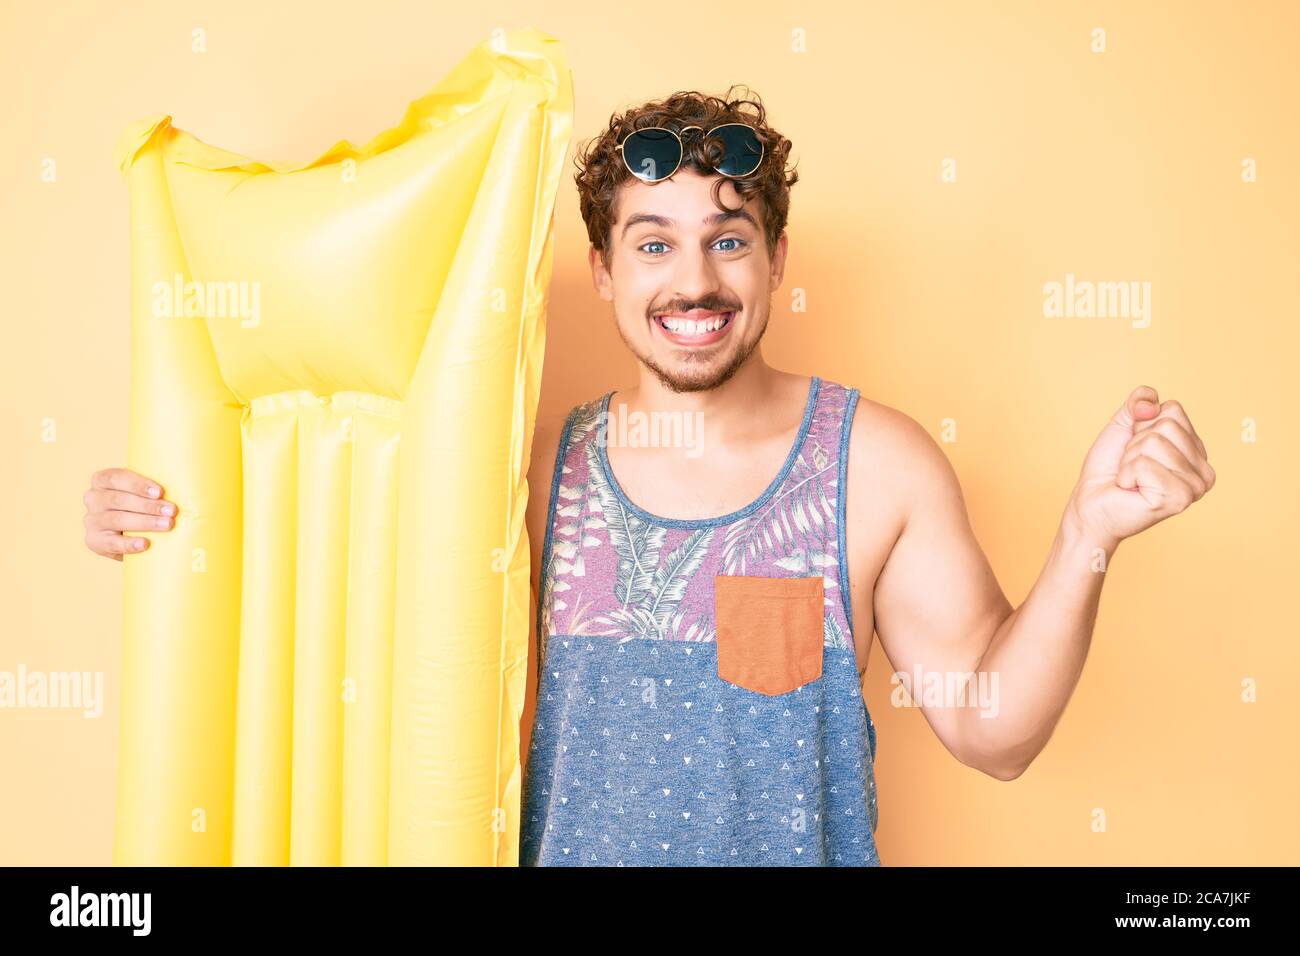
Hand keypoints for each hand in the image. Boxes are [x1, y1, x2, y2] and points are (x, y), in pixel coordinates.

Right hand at [82, 467, 177, 560]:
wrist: (128, 535)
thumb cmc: (142, 506)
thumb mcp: (143, 493)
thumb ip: (154, 487)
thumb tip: (187, 485)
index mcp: (103, 480)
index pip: (116, 477)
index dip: (137, 484)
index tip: (160, 492)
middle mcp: (93, 498)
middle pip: (118, 499)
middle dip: (148, 505)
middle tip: (171, 510)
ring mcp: (91, 520)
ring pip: (116, 519)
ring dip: (144, 522)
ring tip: (167, 525)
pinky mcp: (94, 540)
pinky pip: (110, 543)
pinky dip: (129, 544)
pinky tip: (145, 544)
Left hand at [1067, 386, 1215, 550]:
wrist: (1090, 502)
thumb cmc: (1109, 468)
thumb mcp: (1124, 424)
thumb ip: (1140, 401)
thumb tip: (1151, 403)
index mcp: (1197, 451)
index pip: (1173, 410)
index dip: (1143, 425)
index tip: (1136, 448)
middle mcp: (1204, 470)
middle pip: (1167, 425)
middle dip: (1136, 442)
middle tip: (1131, 466)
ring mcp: (1195, 487)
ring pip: (1155, 442)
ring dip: (1130, 459)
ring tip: (1131, 479)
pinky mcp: (1178, 499)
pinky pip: (1144, 464)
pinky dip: (1127, 473)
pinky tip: (1131, 489)